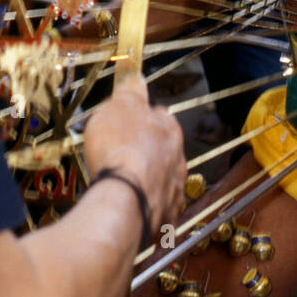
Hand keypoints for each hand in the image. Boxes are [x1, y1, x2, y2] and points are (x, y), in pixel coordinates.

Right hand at [84, 74, 186, 236]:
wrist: (125, 199)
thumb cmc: (120, 150)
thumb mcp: (117, 108)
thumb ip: (130, 94)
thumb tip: (137, 79)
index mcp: (169, 130)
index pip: (161, 117)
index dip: (144, 119)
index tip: (129, 123)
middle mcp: (178, 159)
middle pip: (164, 151)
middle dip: (148, 152)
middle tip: (123, 156)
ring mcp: (175, 190)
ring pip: (163, 181)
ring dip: (149, 181)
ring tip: (124, 186)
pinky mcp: (166, 217)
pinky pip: (157, 210)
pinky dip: (146, 208)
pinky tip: (130, 209)